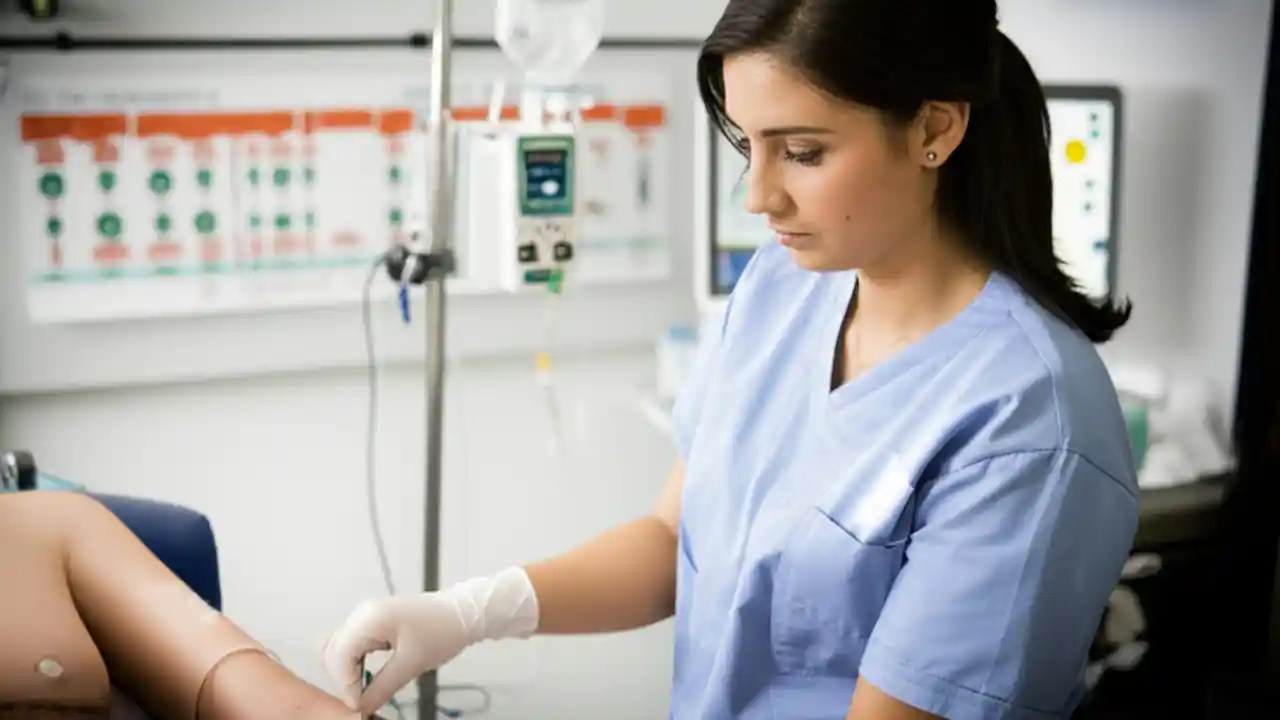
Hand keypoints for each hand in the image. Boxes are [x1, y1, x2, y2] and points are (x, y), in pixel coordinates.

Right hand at [322, 567, 539, 714]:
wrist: (463, 611)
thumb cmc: (442, 632)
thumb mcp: (412, 664)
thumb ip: (381, 688)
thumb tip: (360, 708)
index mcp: (369, 618)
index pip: (338, 656)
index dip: (345, 685)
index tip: (358, 706)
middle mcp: (361, 614)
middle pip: (331, 651)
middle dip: (342, 678)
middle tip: (361, 699)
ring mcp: (365, 616)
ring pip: (336, 647)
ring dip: (345, 671)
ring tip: (364, 690)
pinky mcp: (373, 622)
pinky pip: (350, 643)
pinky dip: (352, 662)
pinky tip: (367, 676)